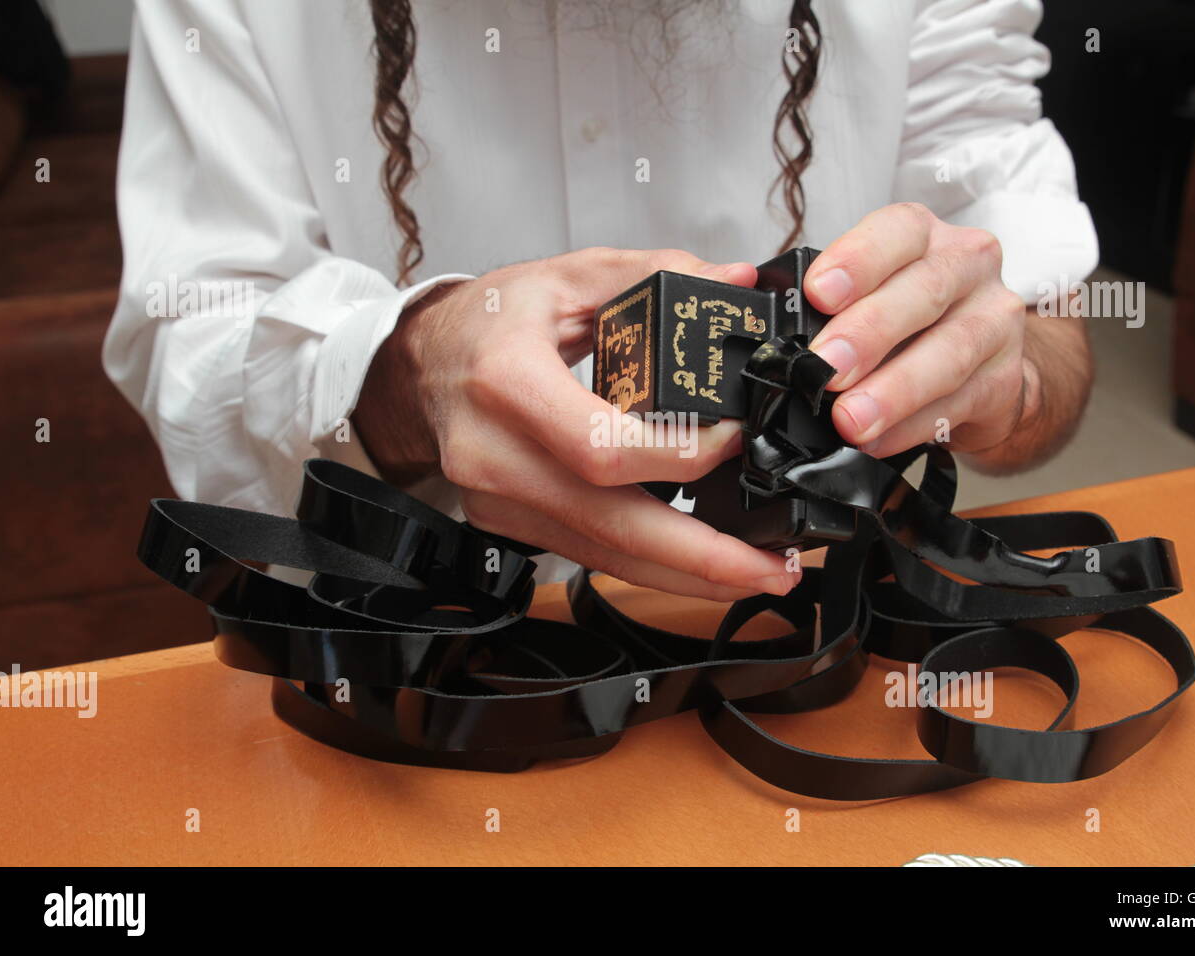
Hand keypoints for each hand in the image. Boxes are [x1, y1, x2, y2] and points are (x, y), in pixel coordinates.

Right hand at [354, 247, 801, 600]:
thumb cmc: (486, 322)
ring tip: (758, 573)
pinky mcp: (511, 523)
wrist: (420, 365)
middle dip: (702, 557)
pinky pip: (589, 555)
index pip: (600, 447)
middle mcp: (495, 456)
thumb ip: (653, 273)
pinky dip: (651, 565)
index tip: (737, 441)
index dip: (680, 456)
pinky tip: (702, 564)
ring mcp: (499, 501)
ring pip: (605, 557)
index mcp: (506, 383)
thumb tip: (734, 285)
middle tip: (774, 566)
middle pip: (611, 527)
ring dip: (688, 574)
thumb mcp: (566, 277)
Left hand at [805, 203, 1033, 461]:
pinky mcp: (1004, 380)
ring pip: (948, 353)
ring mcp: (994, 322)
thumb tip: (757, 315)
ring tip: (849, 419)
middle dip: (869, 333)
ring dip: (892, 391)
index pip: (896, 232)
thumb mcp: (868, 292)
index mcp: (923, 237)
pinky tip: (875, 441)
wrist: (983, 364)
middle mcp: (966, 267)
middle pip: (924, 292)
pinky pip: (957, 405)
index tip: (818, 293)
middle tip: (825, 369)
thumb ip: (823, 301)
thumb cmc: (907, 322)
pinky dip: (910, 427)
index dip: (858, 260)